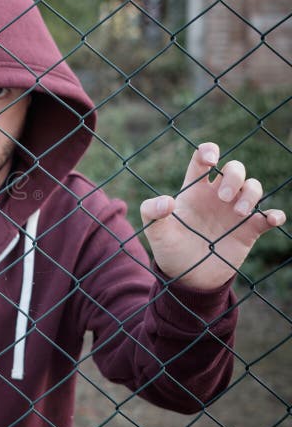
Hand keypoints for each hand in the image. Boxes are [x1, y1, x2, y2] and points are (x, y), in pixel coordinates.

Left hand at [140, 142, 285, 289]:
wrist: (186, 276)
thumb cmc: (169, 248)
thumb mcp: (154, 231)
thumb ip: (152, 212)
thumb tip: (167, 202)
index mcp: (193, 189)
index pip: (203, 159)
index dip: (209, 151)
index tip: (210, 161)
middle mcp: (216, 196)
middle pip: (234, 168)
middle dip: (234, 176)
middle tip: (224, 197)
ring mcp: (234, 211)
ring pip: (253, 187)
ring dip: (252, 194)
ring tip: (239, 213)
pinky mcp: (248, 230)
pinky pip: (269, 216)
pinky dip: (274, 215)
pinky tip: (270, 219)